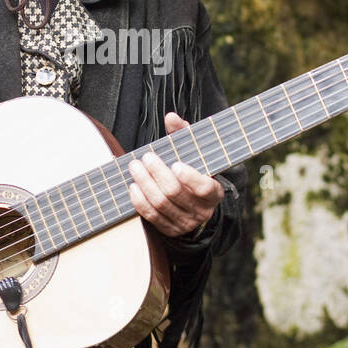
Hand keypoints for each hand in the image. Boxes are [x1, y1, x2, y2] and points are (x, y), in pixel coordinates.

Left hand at [127, 111, 223, 237]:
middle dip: (157, 173)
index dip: (190, 178)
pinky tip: (133, 187)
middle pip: (175, 193)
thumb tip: (171, 117)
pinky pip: (152, 217)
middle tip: (146, 158)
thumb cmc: (193, 173)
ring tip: (135, 167)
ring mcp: (185, 222)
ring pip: (161, 204)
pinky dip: (140, 201)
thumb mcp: (195, 155)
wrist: (194, 205)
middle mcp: (201, 210)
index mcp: (213, 192)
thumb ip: (184, 135)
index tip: (176, 164)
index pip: (205, 188)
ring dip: (145, 184)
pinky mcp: (170, 229)